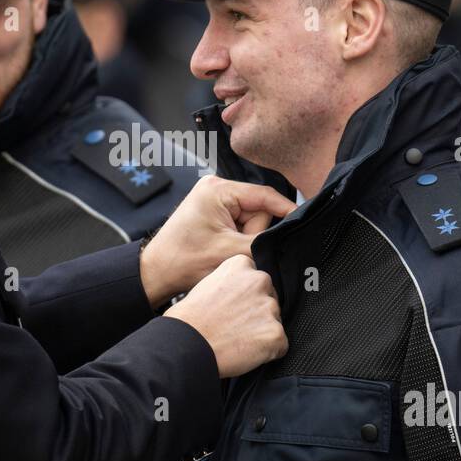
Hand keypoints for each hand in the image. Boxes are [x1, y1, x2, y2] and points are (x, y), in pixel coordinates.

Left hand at [140, 175, 295, 306]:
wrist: (157, 272)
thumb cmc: (184, 260)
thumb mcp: (231, 251)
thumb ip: (263, 241)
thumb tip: (286, 236)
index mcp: (217, 189)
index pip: (264, 195)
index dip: (286, 209)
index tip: (303, 220)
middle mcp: (215, 188)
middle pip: (258, 209)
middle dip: (254, 232)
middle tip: (234, 248)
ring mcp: (214, 200)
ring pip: (250, 219)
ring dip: (245, 238)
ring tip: (224, 250)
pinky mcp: (213, 213)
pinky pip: (239, 224)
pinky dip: (237, 239)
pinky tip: (222, 249)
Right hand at [166, 255, 286, 377]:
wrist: (186, 345)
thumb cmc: (188, 320)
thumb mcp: (206, 285)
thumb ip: (231, 284)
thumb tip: (242, 295)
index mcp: (241, 265)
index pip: (257, 280)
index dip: (247, 298)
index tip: (234, 308)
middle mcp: (259, 281)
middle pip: (269, 299)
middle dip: (258, 313)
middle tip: (234, 326)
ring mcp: (269, 308)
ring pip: (274, 322)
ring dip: (261, 332)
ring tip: (236, 340)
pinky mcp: (275, 333)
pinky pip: (279, 345)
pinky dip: (267, 352)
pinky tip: (245, 353)